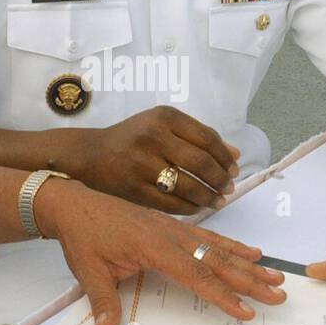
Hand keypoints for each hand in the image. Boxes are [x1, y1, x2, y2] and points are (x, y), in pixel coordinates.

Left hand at [36, 177, 285, 324]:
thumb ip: (102, 300)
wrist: (73, 203)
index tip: (246, 311)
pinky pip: (209, 236)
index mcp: (154, 247)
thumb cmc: (81, 236)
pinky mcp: (173, 226)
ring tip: (275, 275)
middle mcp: (171, 236)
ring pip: (218, 247)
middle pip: (217, 260)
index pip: (196, 275)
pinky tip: (251, 251)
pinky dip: (232, 244)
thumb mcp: (87, 270)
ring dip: (248, 263)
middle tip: (278, 294)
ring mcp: (175, 229)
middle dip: (249, 280)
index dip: (222, 295)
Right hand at [73, 106, 239, 213]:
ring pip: (188, 185)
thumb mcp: (162, 126)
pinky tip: (196, 207)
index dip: (225, 158)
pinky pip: (170, 202)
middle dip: (220, 179)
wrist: (90, 154)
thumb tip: (234, 155)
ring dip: (208, 196)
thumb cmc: (132, 138)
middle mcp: (153, 136)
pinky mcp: (134, 187)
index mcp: (164, 117)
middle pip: (201, 162)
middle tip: (228, 188)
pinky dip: (189, 207)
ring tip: (217, 201)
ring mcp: (142, 163)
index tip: (234, 170)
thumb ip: (197, 137)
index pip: (207, 139)